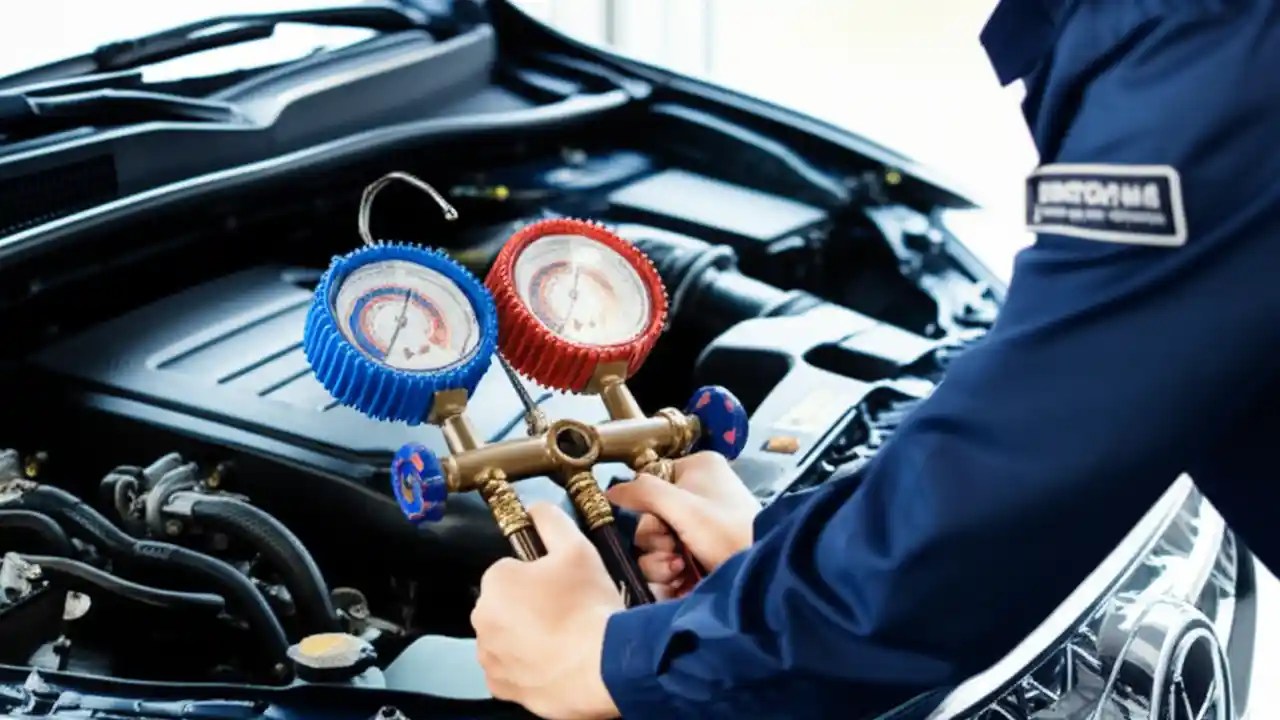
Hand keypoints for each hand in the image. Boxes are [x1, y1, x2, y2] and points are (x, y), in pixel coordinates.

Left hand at [472, 503, 623, 719]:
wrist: (602, 666)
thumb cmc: (587, 605)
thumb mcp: (577, 548)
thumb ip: (550, 521)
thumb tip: (534, 508)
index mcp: (495, 581)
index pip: (511, 571)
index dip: (539, 576)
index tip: (562, 587)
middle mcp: (482, 619)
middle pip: (506, 604)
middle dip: (529, 606)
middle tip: (566, 612)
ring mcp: (489, 656)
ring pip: (507, 637)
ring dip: (526, 636)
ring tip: (564, 640)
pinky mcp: (500, 687)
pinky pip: (509, 669)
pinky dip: (526, 666)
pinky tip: (554, 662)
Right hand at [607, 451, 759, 598]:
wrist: (763, 577)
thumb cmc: (729, 532)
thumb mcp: (684, 507)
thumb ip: (644, 493)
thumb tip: (610, 490)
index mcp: (697, 470)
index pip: (649, 484)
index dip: (648, 511)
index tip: (661, 528)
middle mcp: (697, 494)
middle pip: (650, 520)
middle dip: (656, 544)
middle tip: (674, 555)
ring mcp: (700, 527)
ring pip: (656, 546)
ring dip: (660, 564)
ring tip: (679, 572)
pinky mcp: (701, 555)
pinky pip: (669, 563)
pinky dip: (671, 577)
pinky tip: (682, 584)